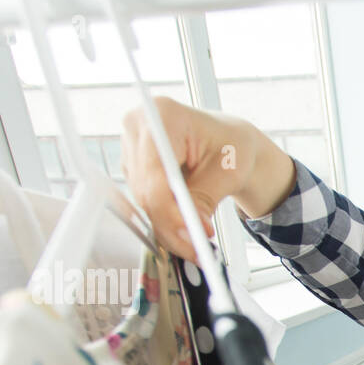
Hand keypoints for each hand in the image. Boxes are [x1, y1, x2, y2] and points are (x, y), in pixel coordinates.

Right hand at [119, 96, 292, 263]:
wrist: (228, 144)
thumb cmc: (232, 146)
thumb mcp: (229, 172)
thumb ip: (205, 199)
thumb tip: (191, 231)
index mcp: (163, 115)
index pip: (155, 172)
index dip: (171, 208)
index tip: (196, 232)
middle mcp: (139, 128)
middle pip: (145, 190)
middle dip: (172, 226)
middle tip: (198, 250)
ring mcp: (131, 149)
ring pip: (143, 202)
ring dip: (169, 228)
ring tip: (197, 244)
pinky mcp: (133, 169)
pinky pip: (144, 203)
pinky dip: (165, 222)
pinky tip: (185, 232)